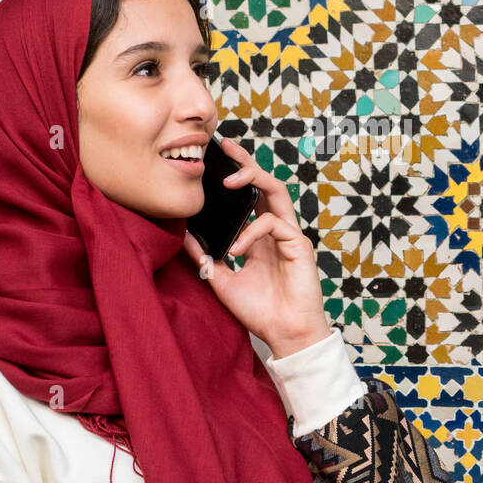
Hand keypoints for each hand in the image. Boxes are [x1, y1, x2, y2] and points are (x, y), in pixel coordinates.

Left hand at [181, 134, 332, 358]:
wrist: (284, 335)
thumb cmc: (259, 311)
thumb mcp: (221, 279)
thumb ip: (205, 256)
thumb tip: (183, 236)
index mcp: (259, 236)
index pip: (249, 196)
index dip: (237, 174)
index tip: (217, 156)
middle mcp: (276, 231)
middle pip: (265, 183)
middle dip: (246, 161)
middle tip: (226, 147)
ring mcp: (289, 236)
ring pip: (276, 191)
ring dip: (253, 179)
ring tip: (230, 181)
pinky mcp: (299, 245)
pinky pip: (274, 223)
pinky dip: (252, 231)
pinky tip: (238, 248)